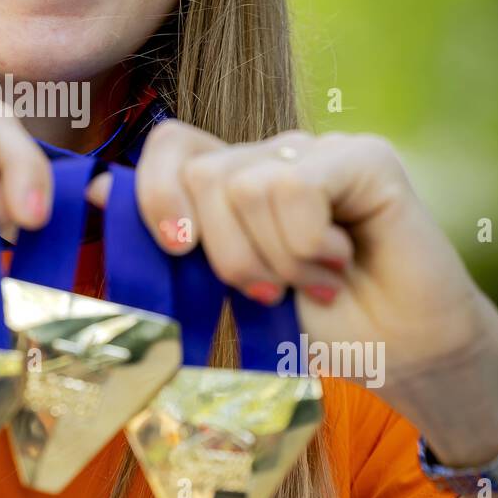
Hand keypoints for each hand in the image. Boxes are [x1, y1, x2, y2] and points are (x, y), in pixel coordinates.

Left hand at [87, 123, 497, 401]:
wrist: (402, 353)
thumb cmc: (315, 323)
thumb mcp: (227, 284)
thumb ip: (174, 235)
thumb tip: (95, 189)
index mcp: (234, 179)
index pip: (171, 144)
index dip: (154, 193)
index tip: (177, 250)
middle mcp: (271, 154)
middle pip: (200, 172)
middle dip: (223, 251)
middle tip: (265, 287)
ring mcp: (318, 149)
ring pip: (244, 185)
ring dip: (273, 258)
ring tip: (311, 279)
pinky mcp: (363, 157)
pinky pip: (294, 187)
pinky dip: (306, 244)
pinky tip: (337, 262)